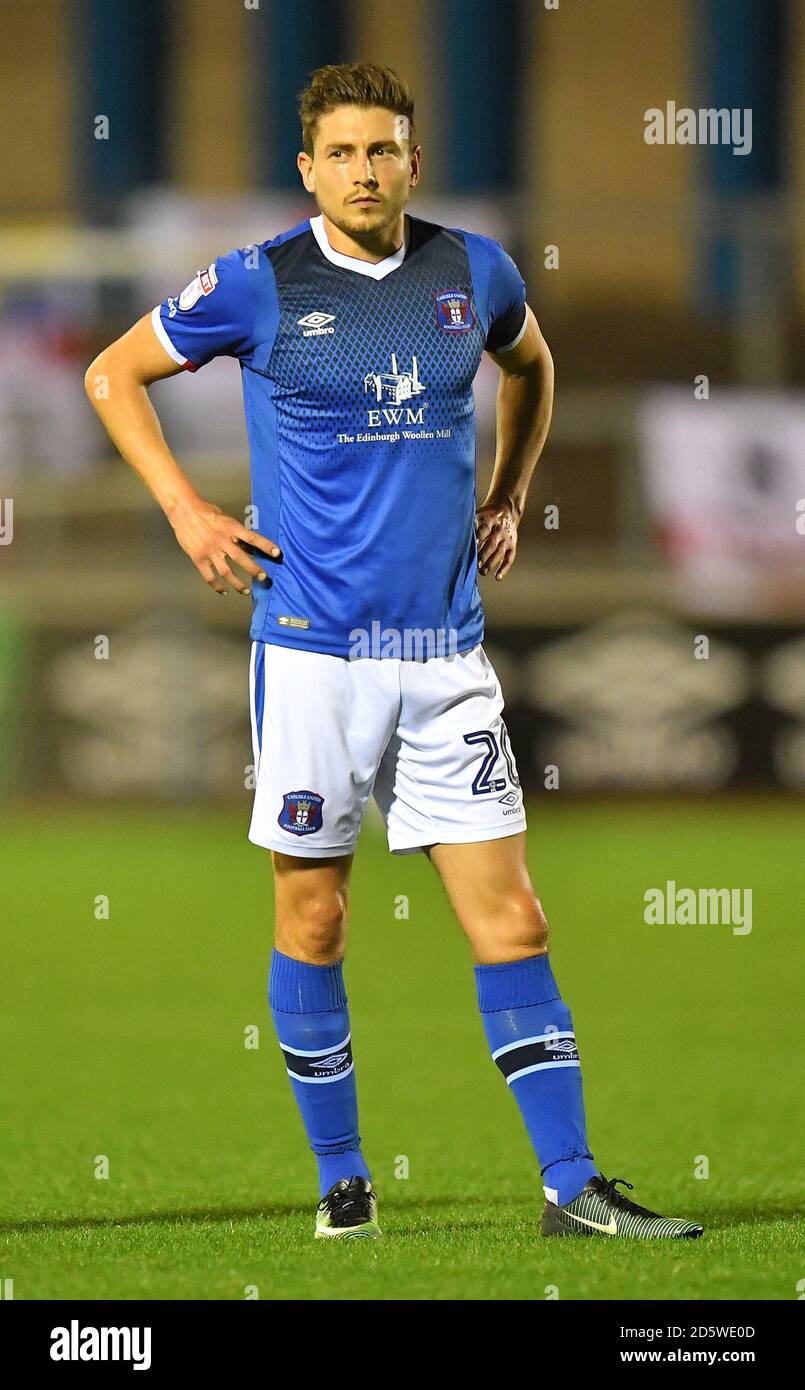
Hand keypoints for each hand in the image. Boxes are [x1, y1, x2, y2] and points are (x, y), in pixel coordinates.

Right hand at [167, 496, 281, 595]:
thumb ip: (235, 532)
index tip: (277, 554)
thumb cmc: (206, 512)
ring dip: (238, 583)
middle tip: (264, 578)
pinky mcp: (198, 558)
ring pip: (227, 572)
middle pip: (242, 559)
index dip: (266, 546)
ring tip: (246, 590)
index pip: (253, 538)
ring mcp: (210, 551)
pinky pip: (209, 576)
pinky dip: (217, 586)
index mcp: (231, 528)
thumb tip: (248, 545)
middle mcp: (222, 541)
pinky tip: (224, 591)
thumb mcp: (225, 518)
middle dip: (254, 570)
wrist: (184, 511)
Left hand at [475, 501, 517, 580]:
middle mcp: (499, 530)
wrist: (506, 511)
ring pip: (499, 552)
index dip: (479, 536)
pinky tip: (498, 578)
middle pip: (492, 543)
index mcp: (489, 520)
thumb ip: (470, 525)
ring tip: (482, 572)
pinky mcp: (512, 547)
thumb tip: (452, 534)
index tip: (473, 544)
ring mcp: (506, 539)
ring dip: (491, 563)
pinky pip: (509, 559)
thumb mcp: (478, 515)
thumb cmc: (485, 517)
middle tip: (475, 564)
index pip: (484, 529)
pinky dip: (504, 569)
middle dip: (484, 554)